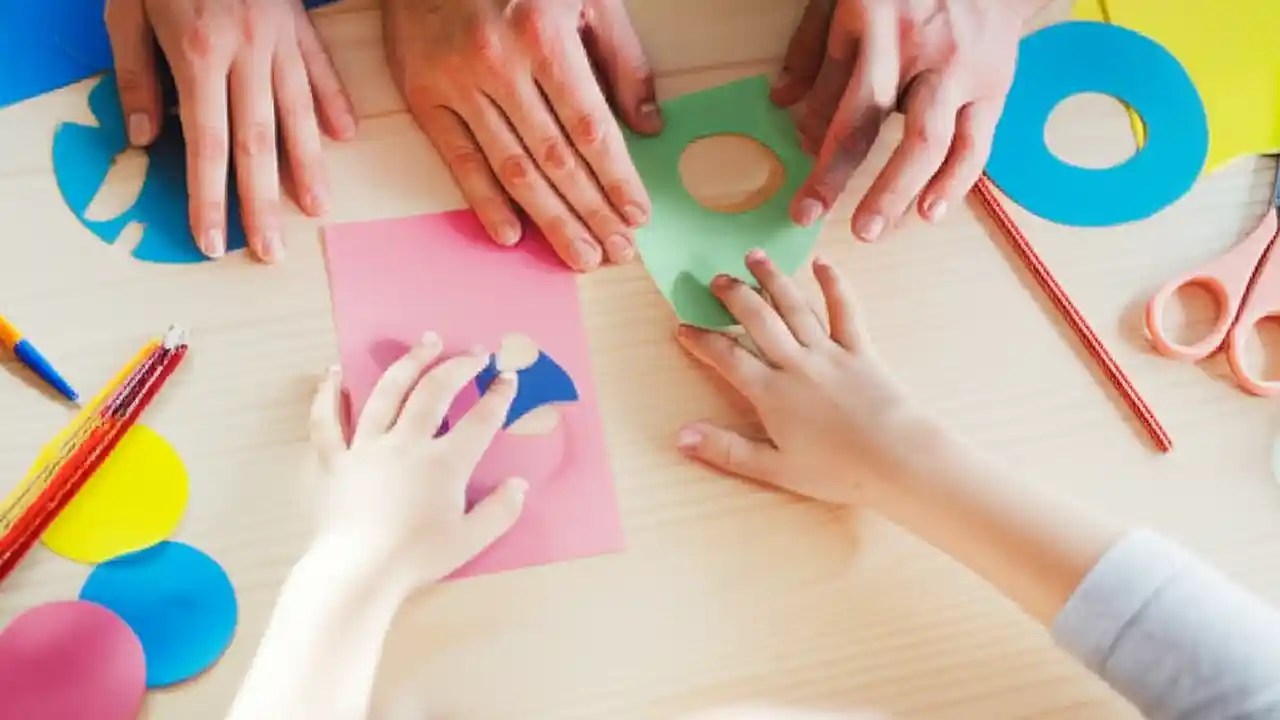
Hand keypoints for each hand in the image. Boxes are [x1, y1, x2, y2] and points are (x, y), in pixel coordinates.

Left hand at [105, 0, 356, 261]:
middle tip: (271, 253)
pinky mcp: (300, 22)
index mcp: (199, 54)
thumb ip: (136, 76)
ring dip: (308, 169)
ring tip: (317, 211)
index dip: (210, 199)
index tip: (214, 243)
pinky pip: (322, 70)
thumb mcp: (124, 9)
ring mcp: (281, 39)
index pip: (207, 145)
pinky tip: (344, 139)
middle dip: (264, 205)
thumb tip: (146, 140)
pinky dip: (334, 104)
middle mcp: (248, 55)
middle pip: (259, 145)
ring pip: (298, 115)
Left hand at [308, 332, 526, 584]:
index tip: (508, 378)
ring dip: (410, 362)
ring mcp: (367, 447)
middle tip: (474, 352)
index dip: (498, 396)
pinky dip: (328, 393)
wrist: (357, 572)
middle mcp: (407, 443)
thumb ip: (500, 510)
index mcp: (444, 463)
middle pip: (435, 391)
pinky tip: (333, 371)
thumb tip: (519, 485)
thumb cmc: (415, 558)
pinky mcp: (335, 460)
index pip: (480, 420)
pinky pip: (327, 420)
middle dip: (459, 366)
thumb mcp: (470, 540)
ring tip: (426, 342)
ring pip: (388, 392)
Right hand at [384, 0, 660, 271]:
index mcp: (544, 37)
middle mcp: (499, 65)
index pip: (590, 128)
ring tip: (580, 256)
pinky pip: (458, 160)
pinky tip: (513, 236)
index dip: (617, 179)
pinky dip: (484, 202)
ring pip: (512, 168)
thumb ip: (621, 58)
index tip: (638, 215)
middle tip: (617, 252)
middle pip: (556, 159)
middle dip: (591, 212)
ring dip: (550, 220)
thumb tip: (647, 126)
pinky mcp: (422, 94)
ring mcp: (456, 83)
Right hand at [675, 251, 938, 505]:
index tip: (683, 327)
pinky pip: (844, 309)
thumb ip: (726, 450)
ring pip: (794, 306)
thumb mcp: (775, 469)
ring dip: (772, 278)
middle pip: (758, 319)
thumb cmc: (838, 471)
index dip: (702, 340)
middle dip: (734, 296)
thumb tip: (681, 436)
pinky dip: (833, 283)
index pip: (727, 357)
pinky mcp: (860, 349)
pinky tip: (821, 263)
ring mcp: (829, 352)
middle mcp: (796, 364)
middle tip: (716, 279)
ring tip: (754, 256)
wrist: (898, 458)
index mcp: (771, 393)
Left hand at [773, 0, 1035, 239]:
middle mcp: (917, 46)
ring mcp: (959, 68)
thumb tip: (781, 101)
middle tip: (815, 218)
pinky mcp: (995, 86)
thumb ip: (813, 45)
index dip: (818, 153)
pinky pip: (974, 144)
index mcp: (874, 19)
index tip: (801, 202)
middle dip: (843, 176)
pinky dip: (954, 183)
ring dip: (897, 192)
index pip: (839, 98)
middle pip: (876, 122)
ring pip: (928, 141)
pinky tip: (931, 212)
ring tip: (871, 230)